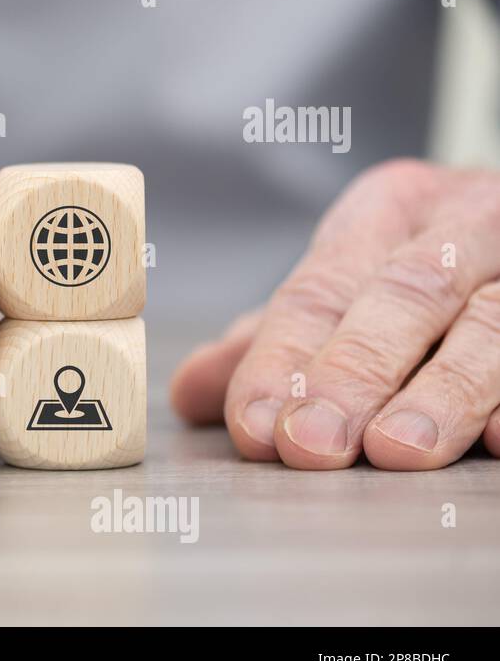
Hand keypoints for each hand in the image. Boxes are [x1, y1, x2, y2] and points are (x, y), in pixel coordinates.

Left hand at [171, 160, 499, 469]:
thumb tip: (190, 391)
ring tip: (398, 451)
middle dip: (352, 374)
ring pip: (492, 322)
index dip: (283, 360)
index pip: (321, 287)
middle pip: (404, 296)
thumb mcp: (350, 284)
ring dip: (444, 392)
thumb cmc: (432, 266)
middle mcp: (465, 221)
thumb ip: (274, 340)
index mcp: (388, 209)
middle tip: (310, 444)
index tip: (254, 426)